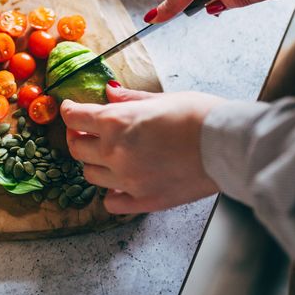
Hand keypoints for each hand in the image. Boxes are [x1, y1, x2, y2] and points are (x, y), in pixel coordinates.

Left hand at [61, 83, 224, 213]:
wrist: (225, 145)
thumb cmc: (198, 115)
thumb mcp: (161, 98)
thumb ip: (130, 99)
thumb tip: (110, 92)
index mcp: (116, 122)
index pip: (75, 117)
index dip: (69, 111)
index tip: (70, 109)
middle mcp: (115, 152)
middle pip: (76, 148)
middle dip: (78, 137)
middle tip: (86, 132)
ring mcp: (127, 180)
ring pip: (90, 175)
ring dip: (94, 163)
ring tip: (109, 155)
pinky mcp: (143, 201)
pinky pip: (111, 202)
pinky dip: (111, 192)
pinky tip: (121, 182)